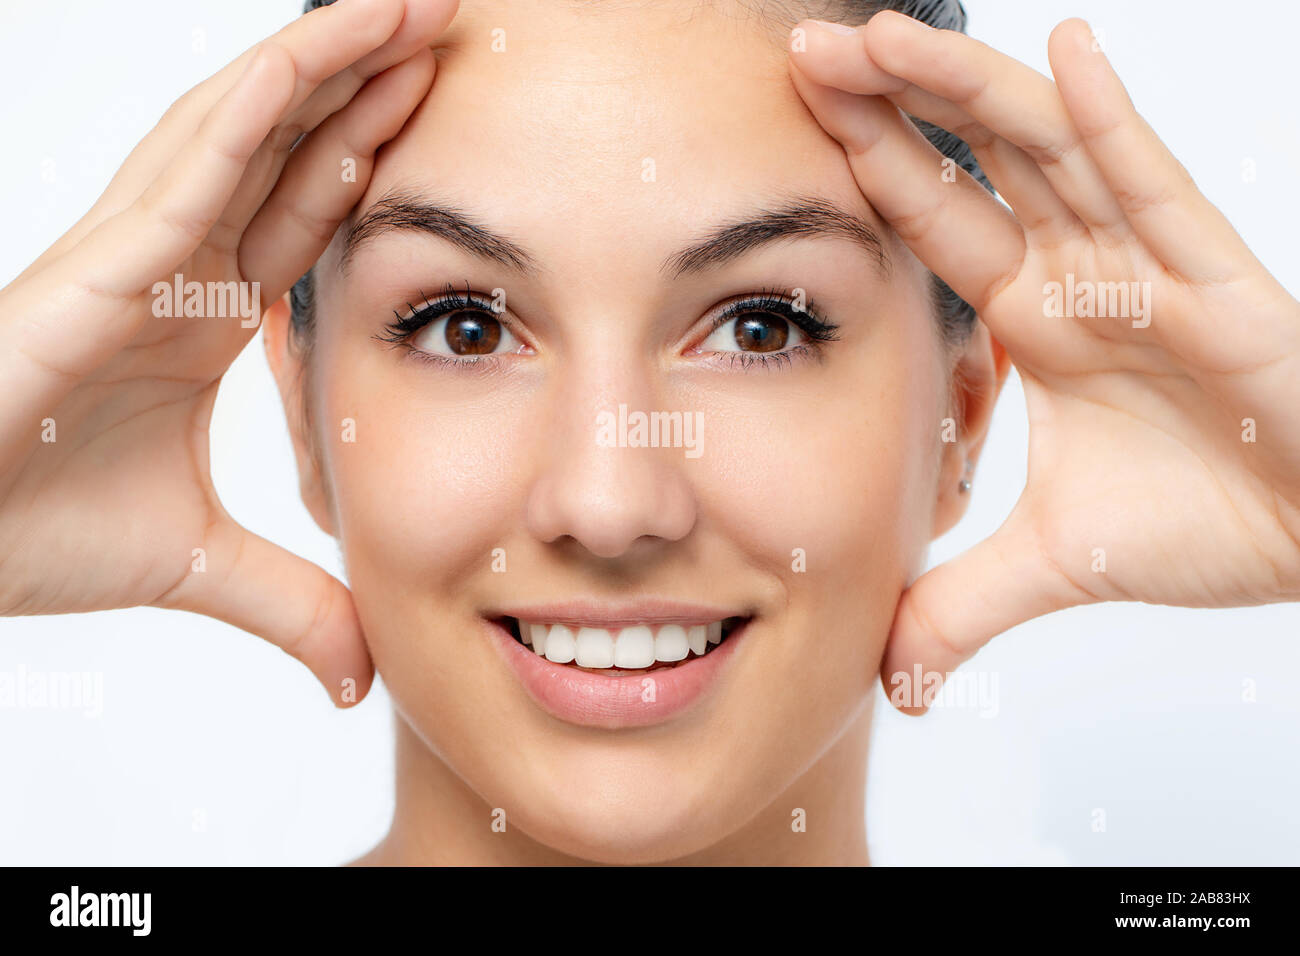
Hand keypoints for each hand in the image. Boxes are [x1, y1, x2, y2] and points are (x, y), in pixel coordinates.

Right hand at [0, 0, 457, 705]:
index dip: (370, 155)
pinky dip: (248, 112)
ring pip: (244, 134)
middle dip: (364, 83)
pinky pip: (186, 174)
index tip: (439, 111)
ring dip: (323, 66)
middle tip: (445, 25)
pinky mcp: (97, 270)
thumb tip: (362, 672)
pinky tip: (307, 59)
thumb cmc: (27, 527)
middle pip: (288, 151)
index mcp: (202, 315)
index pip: (307, 213)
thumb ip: (292, 604)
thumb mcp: (201, 567)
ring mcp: (136, 256)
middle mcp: (175, 267)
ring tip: (403, 7)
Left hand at [788, 12, 1299, 711]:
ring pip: (1046, 154)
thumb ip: (961, 605)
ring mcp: (1147, 267)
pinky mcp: (1217, 284)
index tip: (798, 118)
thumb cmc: (1208, 523)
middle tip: (809, 46)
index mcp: (1035, 319)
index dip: (867, 167)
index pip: (933, 222)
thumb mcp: (1051, 565)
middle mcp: (1080, 275)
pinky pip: (1157, 187)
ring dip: (967, 90)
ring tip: (885, 37)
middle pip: (970, 164)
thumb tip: (889, 675)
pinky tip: (1064, 51)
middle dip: (891, 104)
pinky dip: (1110, 120)